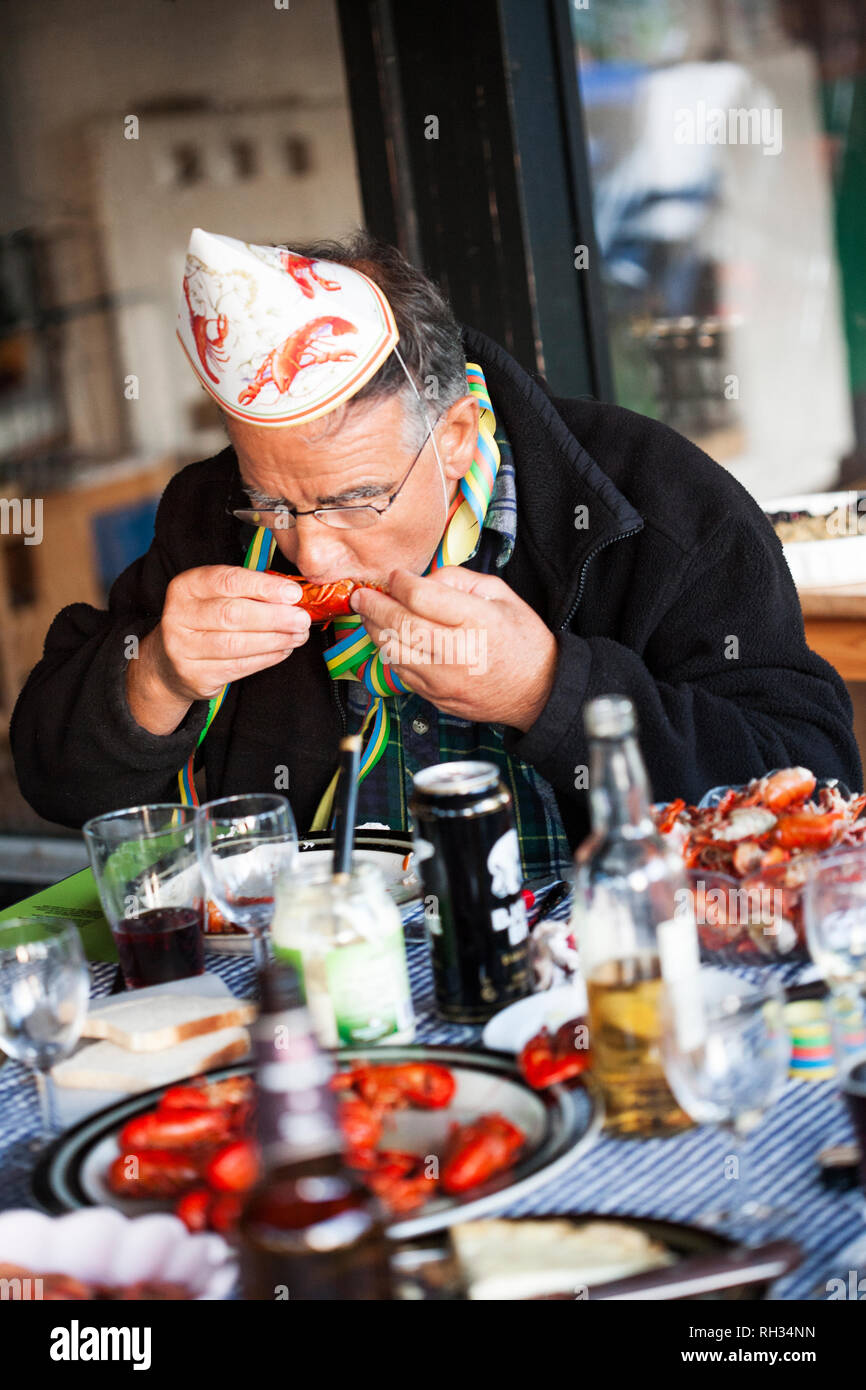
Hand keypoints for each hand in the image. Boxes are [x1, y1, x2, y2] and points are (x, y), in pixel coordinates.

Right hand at [145, 565, 310, 703]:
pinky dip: (266, 659)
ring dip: (275, 640)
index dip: (264, 587)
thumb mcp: (216, 597)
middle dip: (274, 617)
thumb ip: (248, 592)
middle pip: (232, 614)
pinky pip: (238, 667)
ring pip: (236, 644)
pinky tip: (283, 650)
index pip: (228, 581)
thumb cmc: (204, 622)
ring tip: (298, 635)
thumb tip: (292, 596)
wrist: (170, 662)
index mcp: (186, 586)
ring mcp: (182, 648)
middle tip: (302, 619)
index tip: (293, 593)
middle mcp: (179, 615)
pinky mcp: (194, 675)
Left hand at [350, 566, 557, 732]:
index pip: (421, 596)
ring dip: (374, 630)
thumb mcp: (501, 595)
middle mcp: (457, 651)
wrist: (538, 691)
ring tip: (368, 614)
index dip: (400, 582)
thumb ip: (459, 580)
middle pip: (399, 624)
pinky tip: (388, 639)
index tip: (394, 575)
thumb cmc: (522, 640)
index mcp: (476, 620)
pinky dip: (390, 653)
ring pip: (392, 651)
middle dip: (373, 605)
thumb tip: (423, 579)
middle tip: (360, 595)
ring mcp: (443, 679)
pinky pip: (401, 672)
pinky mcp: (436, 697)